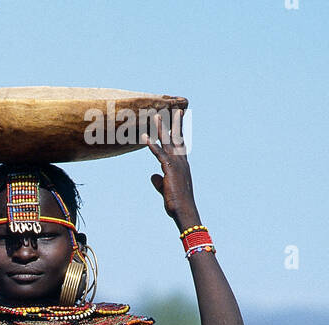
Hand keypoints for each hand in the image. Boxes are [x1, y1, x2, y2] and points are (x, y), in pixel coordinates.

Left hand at [146, 110, 196, 225]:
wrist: (184, 210)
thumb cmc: (177, 203)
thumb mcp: (166, 190)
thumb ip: (159, 182)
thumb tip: (152, 176)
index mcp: (182, 165)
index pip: (180, 145)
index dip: (178, 132)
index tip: (177, 120)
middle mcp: (181, 162)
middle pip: (176, 138)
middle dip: (172, 123)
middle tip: (170, 110)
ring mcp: (176, 164)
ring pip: (168, 142)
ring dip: (161, 128)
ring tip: (155, 115)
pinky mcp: (169, 169)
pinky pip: (159, 154)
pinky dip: (152, 145)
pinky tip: (145, 138)